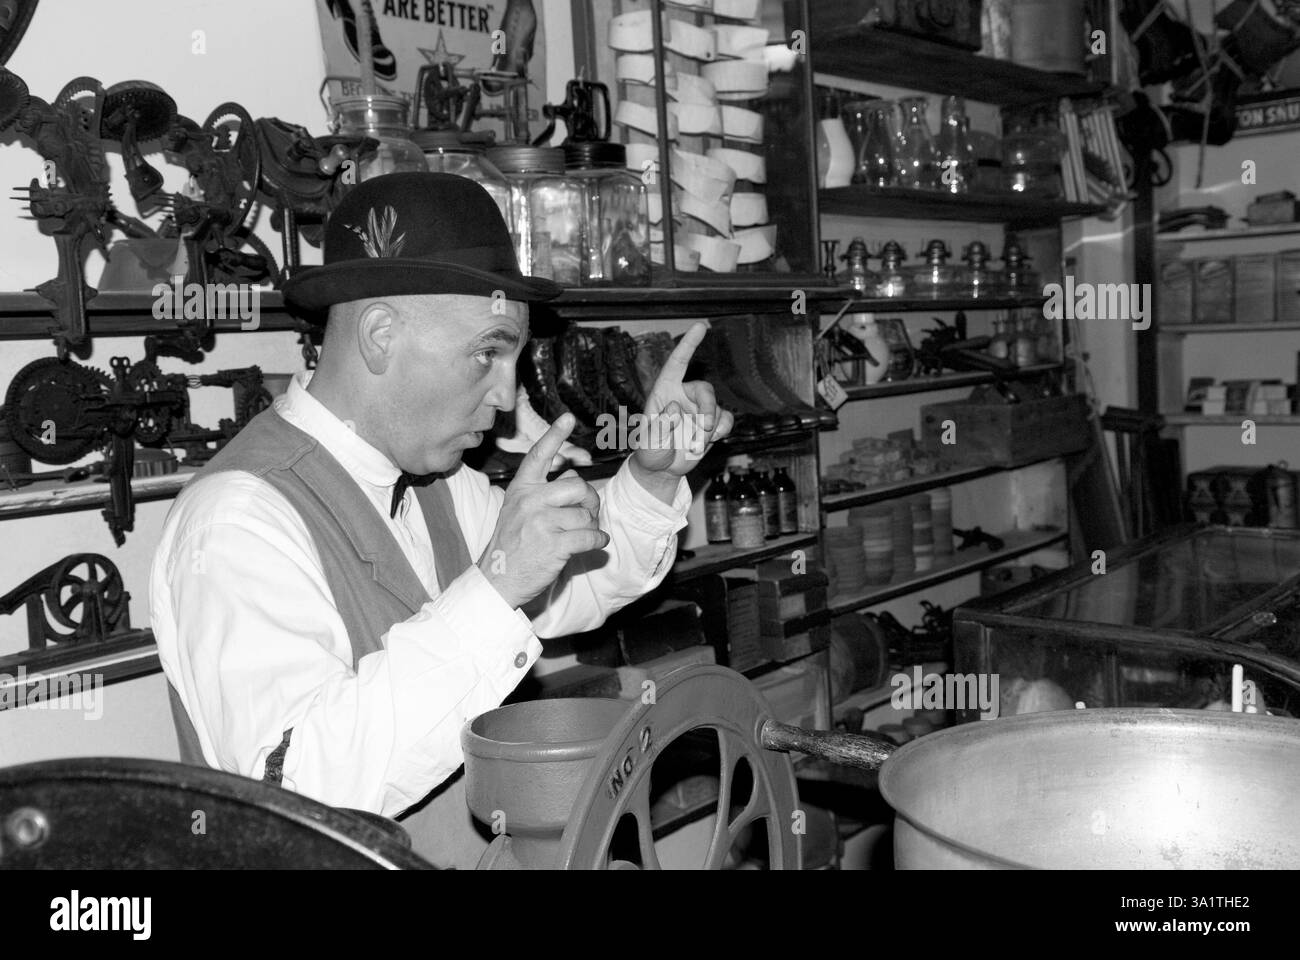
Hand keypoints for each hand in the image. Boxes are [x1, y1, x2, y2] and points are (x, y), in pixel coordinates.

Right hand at [478, 413, 608, 608]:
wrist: (497, 579)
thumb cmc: (513, 544)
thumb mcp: (518, 510)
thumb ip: (542, 492)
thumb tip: (574, 477)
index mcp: (521, 489)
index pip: (539, 456)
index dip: (555, 435)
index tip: (567, 417)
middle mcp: (530, 502)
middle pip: (577, 487)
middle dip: (590, 501)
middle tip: (588, 513)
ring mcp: (540, 523)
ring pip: (586, 516)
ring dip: (592, 526)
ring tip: (583, 535)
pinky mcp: (553, 546)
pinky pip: (590, 536)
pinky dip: (599, 541)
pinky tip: (595, 544)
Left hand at [631, 321, 734, 479]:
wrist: (663, 470)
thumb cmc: (650, 453)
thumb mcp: (649, 443)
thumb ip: (659, 427)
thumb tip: (675, 408)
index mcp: (663, 393)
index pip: (676, 364)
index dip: (688, 344)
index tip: (700, 326)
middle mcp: (682, 397)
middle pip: (704, 389)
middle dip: (707, 408)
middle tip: (704, 429)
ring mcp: (698, 410)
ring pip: (716, 407)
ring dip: (710, 427)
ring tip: (695, 445)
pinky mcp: (711, 424)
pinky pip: (726, 419)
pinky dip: (722, 431)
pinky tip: (710, 440)